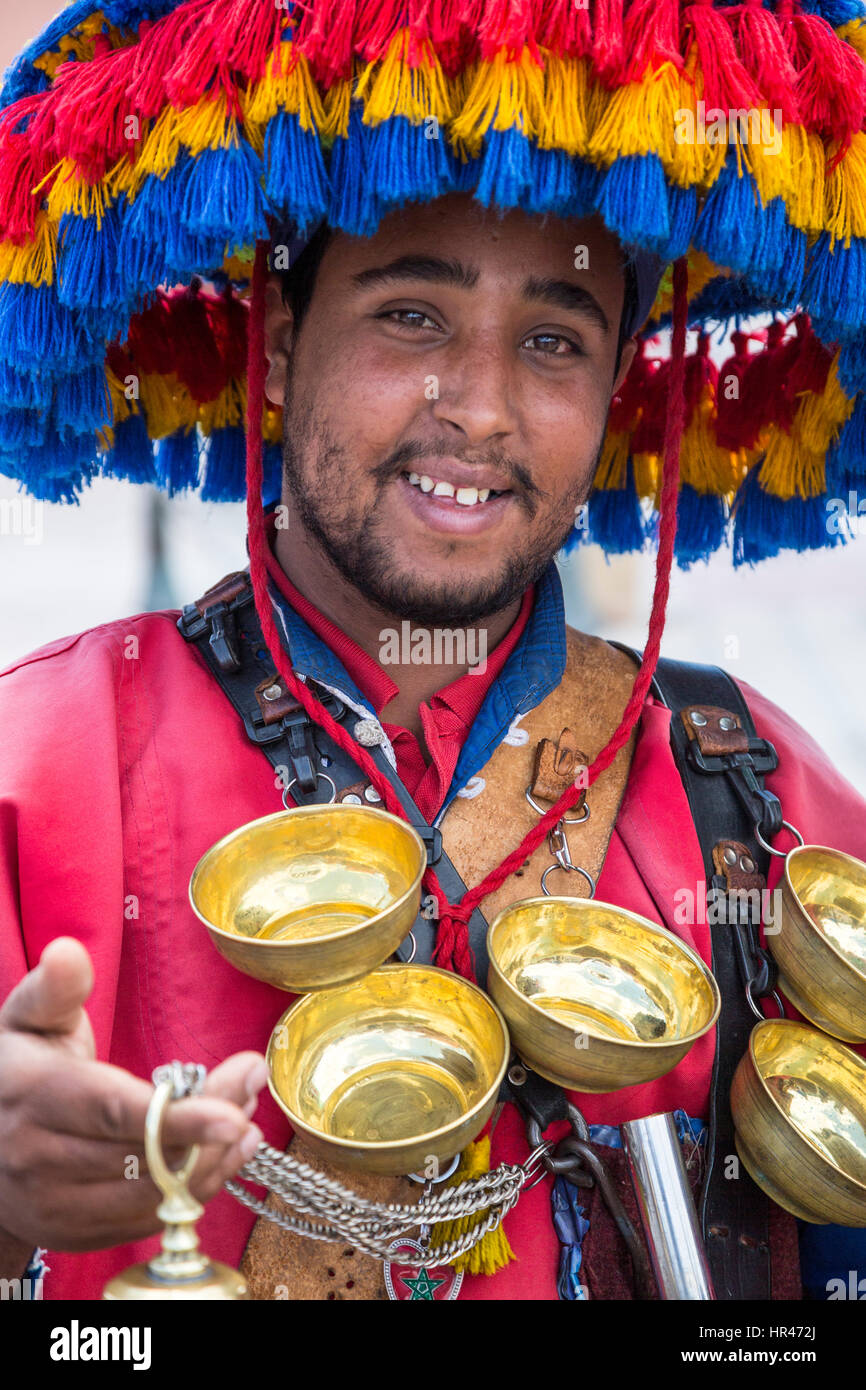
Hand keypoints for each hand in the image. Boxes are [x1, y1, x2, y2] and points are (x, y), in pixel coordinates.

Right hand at [0, 937, 266, 1253]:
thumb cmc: (17, 1067)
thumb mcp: (27, 1018)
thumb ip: (55, 987)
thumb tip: (68, 951)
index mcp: (35, 1096)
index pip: (116, 1113)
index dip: (179, 1117)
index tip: (234, 1112)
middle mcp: (39, 1158)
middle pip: (147, 1152)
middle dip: (213, 1122)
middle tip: (251, 1079)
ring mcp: (55, 1204)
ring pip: (155, 1194)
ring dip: (214, 1157)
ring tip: (245, 1114)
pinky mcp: (74, 1234)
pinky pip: (149, 1220)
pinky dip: (196, 1187)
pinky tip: (225, 1150)